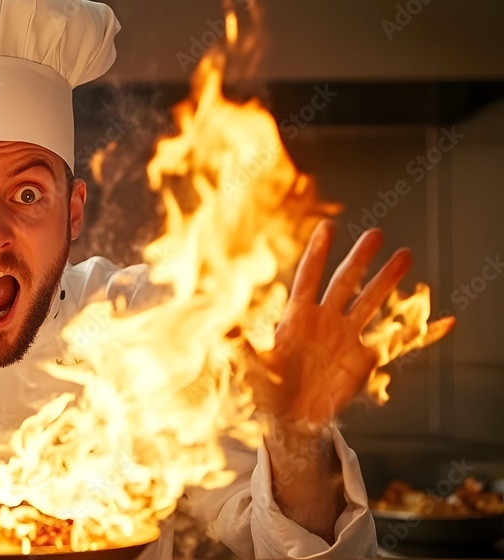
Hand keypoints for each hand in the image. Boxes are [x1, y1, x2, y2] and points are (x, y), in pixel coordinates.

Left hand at [247, 220, 452, 428]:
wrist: (290, 417)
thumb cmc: (267, 390)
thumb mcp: (253, 369)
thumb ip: (244, 350)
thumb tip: (224, 333)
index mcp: (297, 317)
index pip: (308, 278)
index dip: (318, 254)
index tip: (329, 226)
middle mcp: (325, 320)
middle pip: (345, 282)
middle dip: (360, 259)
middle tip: (376, 234)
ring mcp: (346, 337)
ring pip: (370, 302)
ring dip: (387, 280)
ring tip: (404, 255)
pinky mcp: (364, 359)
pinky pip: (394, 342)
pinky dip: (418, 333)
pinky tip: (442, 321)